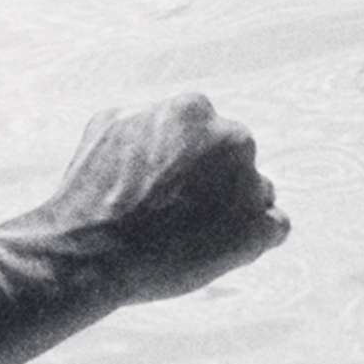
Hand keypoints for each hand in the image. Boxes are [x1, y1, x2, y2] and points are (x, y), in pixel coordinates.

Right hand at [44, 94, 290, 304]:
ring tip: (191, 238)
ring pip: (256, 192)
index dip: (188, 162)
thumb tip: (161, 114)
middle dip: (216, 182)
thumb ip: (147, 116)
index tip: (168, 185)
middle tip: (180, 213)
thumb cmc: (92, 194)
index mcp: (193, 109)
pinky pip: (273, 227)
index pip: (208, 132)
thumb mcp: (107, 128)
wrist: (90, 255)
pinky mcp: (257, 229)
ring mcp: (248, 183)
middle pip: (236, 158)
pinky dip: (252, 240)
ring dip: (233, 211)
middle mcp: (231, 138)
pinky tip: (217, 252)